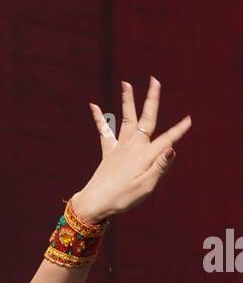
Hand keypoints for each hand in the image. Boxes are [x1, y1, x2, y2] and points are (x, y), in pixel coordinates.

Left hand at [71, 78, 191, 223]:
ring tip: (126, 83)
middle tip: (155, 80)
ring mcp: (120, 148)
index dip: (179, 130)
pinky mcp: (109, 153)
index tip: (189, 119)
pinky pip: (105, 132)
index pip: (167, 139)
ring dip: (127, 100)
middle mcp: (133, 146)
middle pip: (146, 118)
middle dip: (152, 99)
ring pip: (126, 119)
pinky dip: (99, 118)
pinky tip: (93, 105)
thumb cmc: (123, 198)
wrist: (95, 202)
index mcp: (145, 155)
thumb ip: (160, 167)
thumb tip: (172, 149)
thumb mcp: (147, 186)